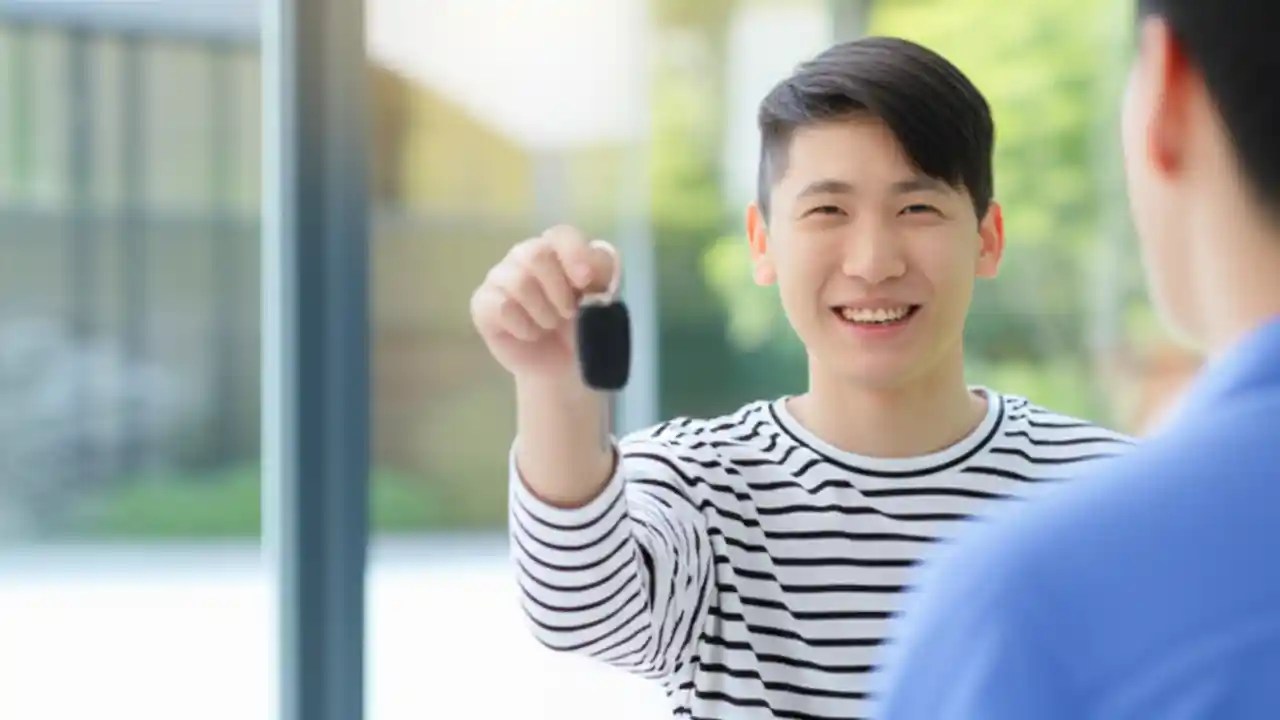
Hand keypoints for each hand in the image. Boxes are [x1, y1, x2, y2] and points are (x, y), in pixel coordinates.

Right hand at [470, 225, 617, 382]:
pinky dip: (523, 326)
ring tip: (549, 325)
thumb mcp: (603, 300)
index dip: (574, 254)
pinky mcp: (483, 303)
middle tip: (569, 313)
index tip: (585, 282)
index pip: (561, 235)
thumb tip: (589, 269)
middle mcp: (526, 256)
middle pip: (535, 254)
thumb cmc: (583, 328)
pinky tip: (530, 334)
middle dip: (558, 290)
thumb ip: (601, 275)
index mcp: (558, 249)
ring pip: (518, 281)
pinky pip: (501, 306)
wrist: (562, 367)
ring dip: (542, 311)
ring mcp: (501, 277)